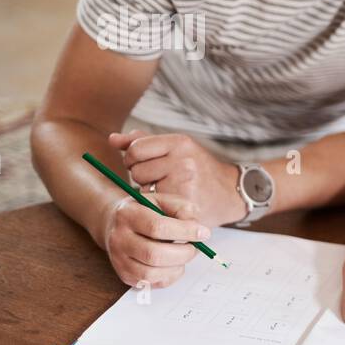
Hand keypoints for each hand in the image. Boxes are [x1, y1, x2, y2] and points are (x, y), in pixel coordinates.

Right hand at [99, 192, 209, 288]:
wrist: (118, 224)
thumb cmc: (148, 212)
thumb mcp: (165, 201)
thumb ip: (183, 209)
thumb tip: (198, 231)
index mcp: (128, 214)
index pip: (157, 227)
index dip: (185, 232)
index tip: (204, 233)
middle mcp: (119, 238)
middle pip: (154, 254)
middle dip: (183, 253)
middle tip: (195, 247)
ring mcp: (119, 259)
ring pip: (152, 273)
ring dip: (177, 266)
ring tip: (184, 255)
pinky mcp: (125, 275)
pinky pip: (152, 283)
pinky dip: (170, 276)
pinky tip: (174, 264)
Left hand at [110, 130, 245, 226]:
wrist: (231, 193)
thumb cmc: (199, 169)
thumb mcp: (177, 149)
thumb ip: (144, 142)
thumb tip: (112, 139)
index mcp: (180, 142)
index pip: (135, 149)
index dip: (133, 159)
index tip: (144, 164)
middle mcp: (182, 160)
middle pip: (136, 169)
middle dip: (142, 176)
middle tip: (160, 179)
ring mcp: (184, 182)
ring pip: (142, 188)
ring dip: (149, 192)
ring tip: (168, 190)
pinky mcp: (183, 203)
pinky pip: (153, 204)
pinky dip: (157, 206)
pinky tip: (172, 202)